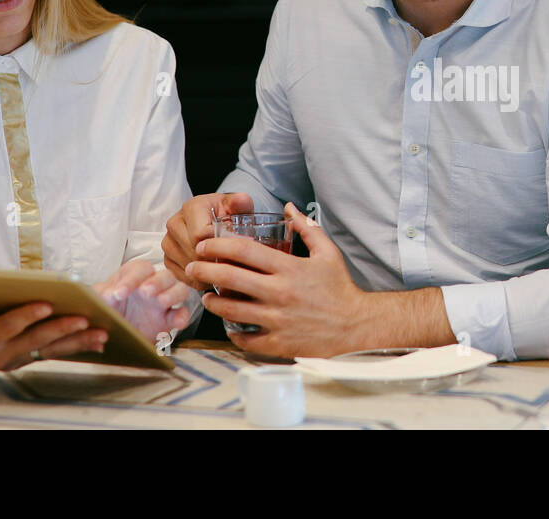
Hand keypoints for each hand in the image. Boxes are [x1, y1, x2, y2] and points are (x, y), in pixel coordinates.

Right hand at [0, 294, 107, 373]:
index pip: (7, 327)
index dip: (26, 316)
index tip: (46, 305)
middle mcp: (3, 353)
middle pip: (36, 339)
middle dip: (61, 329)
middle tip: (84, 319)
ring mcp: (17, 358)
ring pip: (52, 350)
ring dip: (78, 342)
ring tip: (102, 334)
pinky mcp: (27, 359)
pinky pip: (55, 353)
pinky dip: (77, 348)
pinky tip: (98, 342)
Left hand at [94, 259, 191, 340]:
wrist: (114, 332)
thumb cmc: (109, 308)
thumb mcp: (99, 299)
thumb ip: (101, 294)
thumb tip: (107, 295)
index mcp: (135, 276)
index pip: (140, 269)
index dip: (131, 279)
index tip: (119, 293)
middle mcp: (153, 285)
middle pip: (165, 275)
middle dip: (156, 282)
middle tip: (145, 292)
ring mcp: (164, 301)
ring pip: (179, 289)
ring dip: (172, 294)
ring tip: (162, 302)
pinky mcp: (170, 319)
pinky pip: (183, 313)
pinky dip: (183, 316)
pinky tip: (177, 323)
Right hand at [161, 192, 255, 291]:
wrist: (220, 224)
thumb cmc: (230, 217)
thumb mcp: (239, 208)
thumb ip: (241, 203)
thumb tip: (241, 199)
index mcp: (192, 207)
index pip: (200, 234)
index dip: (218, 245)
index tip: (232, 246)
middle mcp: (175, 223)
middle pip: (193, 252)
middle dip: (215, 260)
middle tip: (231, 261)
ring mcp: (168, 242)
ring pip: (188, 266)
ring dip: (208, 271)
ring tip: (223, 267)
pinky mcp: (167, 259)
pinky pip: (183, 277)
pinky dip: (200, 280)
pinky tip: (213, 273)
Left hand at [183, 202, 371, 357]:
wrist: (355, 326)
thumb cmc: (340, 288)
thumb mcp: (328, 253)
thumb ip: (307, 228)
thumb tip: (290, 207)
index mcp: (289, 268)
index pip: (244, 251)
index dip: (218, 246)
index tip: (204, 245)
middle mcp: (279, 293)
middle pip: (229, 278)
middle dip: (204, 271)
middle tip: (193, 267)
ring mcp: (277, 319)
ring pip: (231, 310)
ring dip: (214, 302)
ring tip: (207, 296)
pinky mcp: (278, 342)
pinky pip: (245, 339)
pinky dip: (233, 333)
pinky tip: (229, 325)